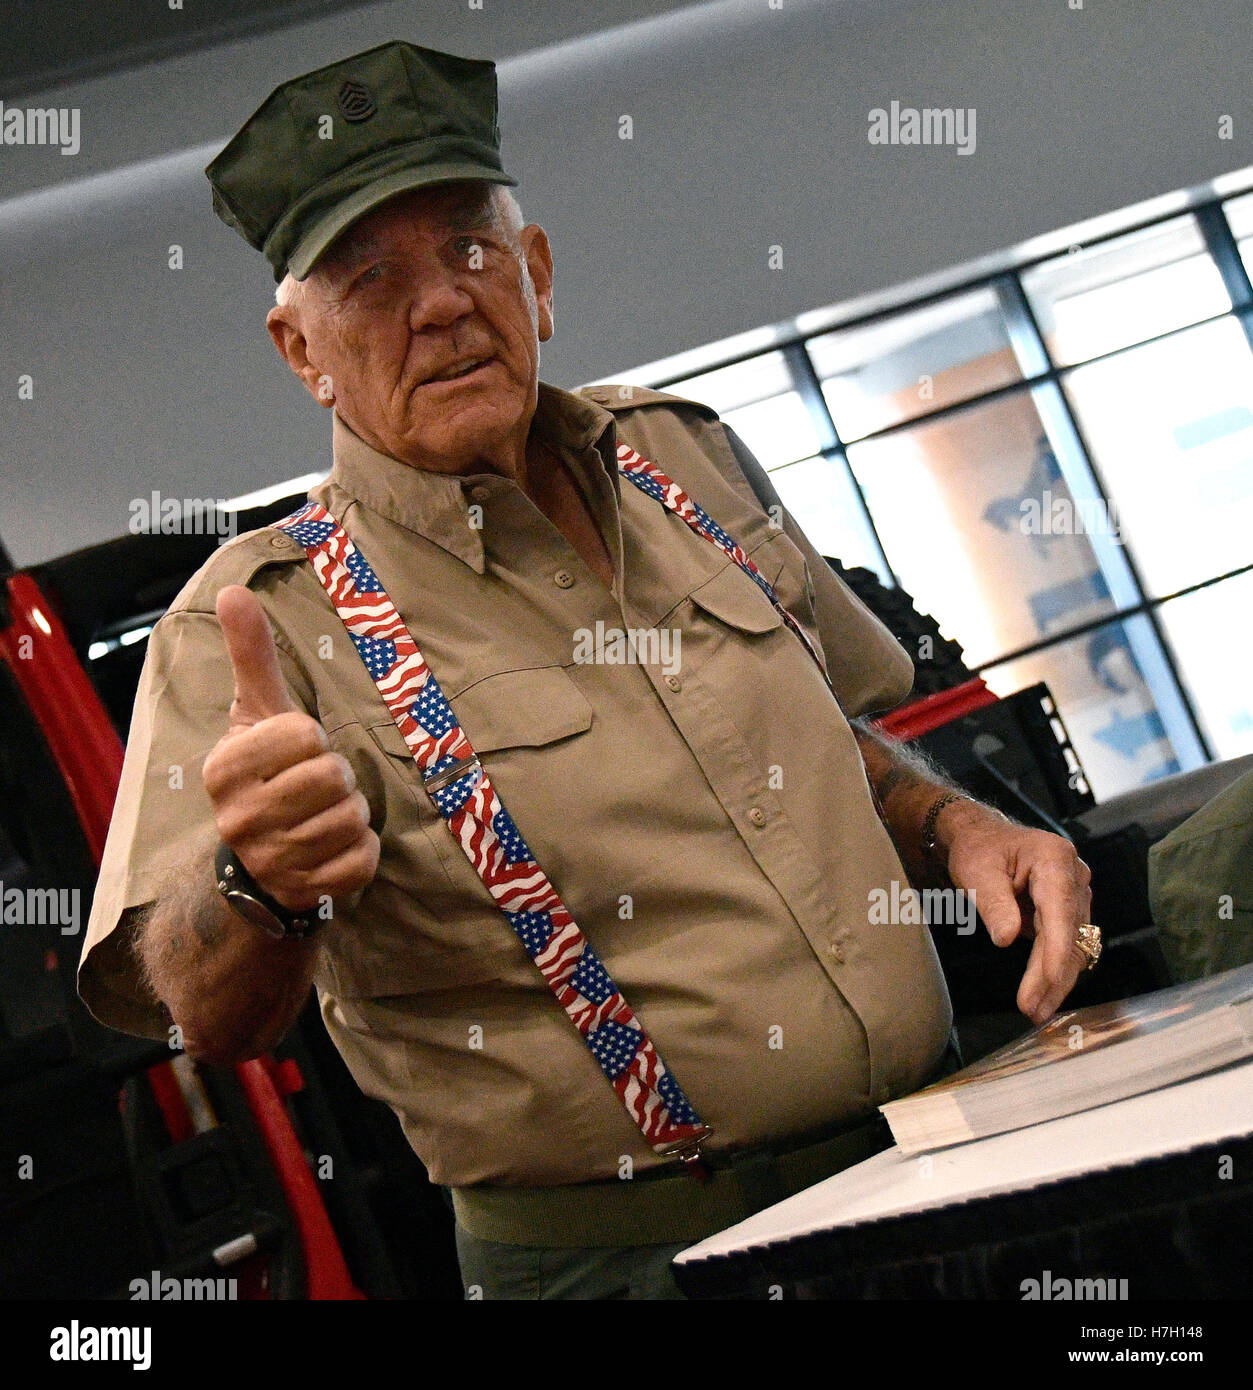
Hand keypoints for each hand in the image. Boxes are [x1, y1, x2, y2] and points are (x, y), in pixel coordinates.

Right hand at [202, 585, 379, 912]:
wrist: (258, 864)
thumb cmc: (265, 772)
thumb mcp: (257, 714)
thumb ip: (250, 656)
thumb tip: (232, 590)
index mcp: (225, 767)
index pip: (305, 733)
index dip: (313, 738)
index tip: (296, 753)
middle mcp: (238, 817)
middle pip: (333, 777)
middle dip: (339, 778)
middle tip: (318, 788)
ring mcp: (270, 860)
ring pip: (351, 819)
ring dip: (352, 814)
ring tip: (324, 817)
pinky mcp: (303, 892)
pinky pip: (361, 862)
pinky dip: (362, 853)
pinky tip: (336, 850)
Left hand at [936, 800, 1092, 1024]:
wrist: (984, 838)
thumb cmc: (979, 850)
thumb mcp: (976, 872)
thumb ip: (994, 904)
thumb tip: (1007, 939)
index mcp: (1054, 858)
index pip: (1060, 910)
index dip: (1057, 949)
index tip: (1048, 980)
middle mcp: (1074, 875)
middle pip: (1070, 933)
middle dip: (1053, 975)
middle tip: (1033, 1008)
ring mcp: (1075, 893)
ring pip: (1072, 944)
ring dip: (1056, 979)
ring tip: (1036, 1009)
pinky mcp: (1069, 910)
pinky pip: (1066, 944)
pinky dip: (1054, 970)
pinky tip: (1043, 993)